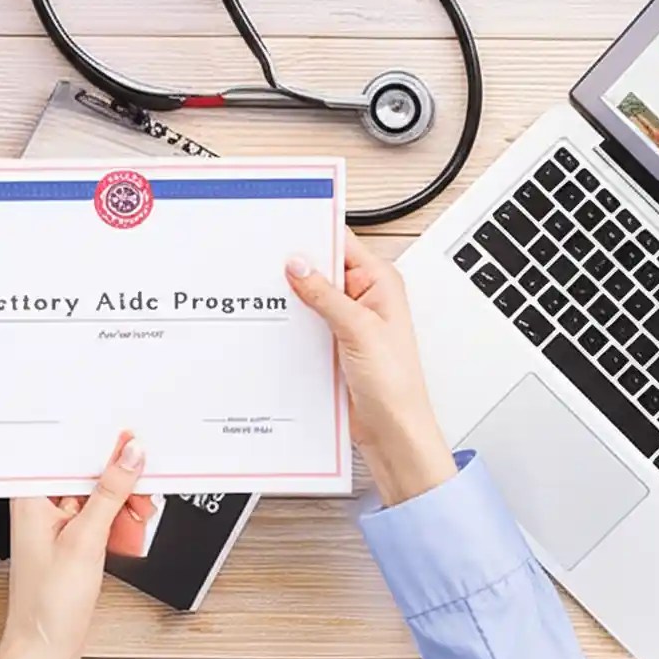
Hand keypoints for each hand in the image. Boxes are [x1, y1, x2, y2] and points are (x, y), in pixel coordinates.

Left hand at [0, 432, 149, 658]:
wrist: (45, 649)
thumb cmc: (46, 604)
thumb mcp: (85, 540)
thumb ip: (111, 493)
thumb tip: (130, 456)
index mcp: (30, 495)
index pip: (65, 449)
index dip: (97, 441)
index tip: (128, 437)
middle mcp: (41, 504)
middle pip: (84, 469)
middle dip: (117, 475)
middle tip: (143, 479)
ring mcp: (57, 522)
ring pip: (97, 491)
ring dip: (122, 498)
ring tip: (140, 509)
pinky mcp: (72, 537)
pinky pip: (100, 512)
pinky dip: (119, 516)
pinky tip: (131, 525)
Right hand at [286, 230, 456, 505]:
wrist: (392, 431)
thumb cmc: (396, 385)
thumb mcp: (358, 331)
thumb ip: (325, 295)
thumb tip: (298, 263)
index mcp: (380, 283)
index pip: (342, 243)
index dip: (313, 232)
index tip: (283, 227)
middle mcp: (364, 298)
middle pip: (321, 268)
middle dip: (294, 266)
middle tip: (263, 261)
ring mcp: (346, 321)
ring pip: (309, 296)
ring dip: (290, 297)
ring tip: (263, 291)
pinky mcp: (332, 343)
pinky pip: (305, 323)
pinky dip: (290, 322)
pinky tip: (273, 322)